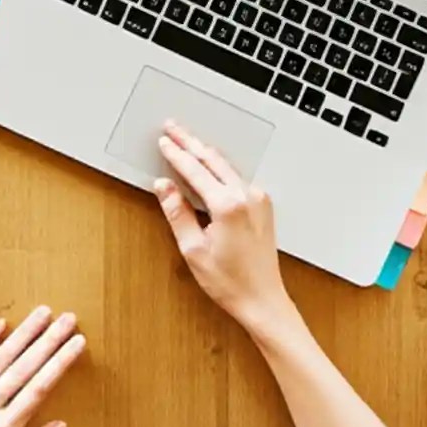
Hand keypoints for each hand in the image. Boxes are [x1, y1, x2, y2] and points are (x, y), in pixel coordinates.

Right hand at [154, 121, 291, 327]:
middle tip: (171, 128)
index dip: (176, 154)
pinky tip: (210, 164)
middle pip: (212, 159)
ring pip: (226, 165)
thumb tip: (164, 187)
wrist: (263, 299)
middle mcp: (247, 195)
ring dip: (205, 152)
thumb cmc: (230, 281)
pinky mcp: (263, 205)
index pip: (195, 170)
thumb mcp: (192, 249)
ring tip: (187, 140)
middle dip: (190, 141)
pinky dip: (220, 167)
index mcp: (228, 205)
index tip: (163, 142)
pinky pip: (237, 177)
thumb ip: (177, 212)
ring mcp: (258, 198)